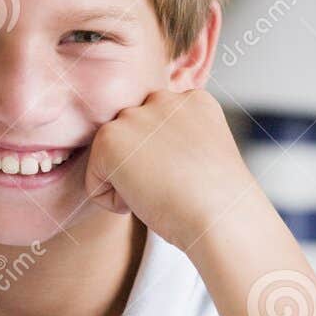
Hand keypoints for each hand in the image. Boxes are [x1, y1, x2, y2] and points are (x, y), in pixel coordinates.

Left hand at [83, 88, 258, 250]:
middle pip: (131, 139)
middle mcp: (162, 98)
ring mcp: (134, 115)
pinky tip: (145, 200)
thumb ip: (174, 141)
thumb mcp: (203, 156)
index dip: (166, 164)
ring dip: (128, 183)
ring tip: (162, 191)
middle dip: (143, 167)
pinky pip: (94, 182)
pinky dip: (113, 202)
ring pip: (111, 159)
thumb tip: (143, 156)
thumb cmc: (218, 204)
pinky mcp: (110, 138)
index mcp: (193, 100)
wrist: (221, 217)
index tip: (189, 178)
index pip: (155, 130)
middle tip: (175, 186)